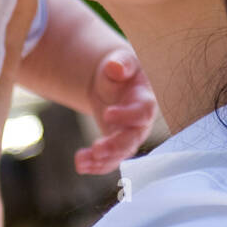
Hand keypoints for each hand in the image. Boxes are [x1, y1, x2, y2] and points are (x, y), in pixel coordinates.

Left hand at [76, 49, 156, 174]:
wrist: (115, 83)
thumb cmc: (122, 70)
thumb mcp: (122, 61)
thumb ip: (121, 63)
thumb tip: (115, 67)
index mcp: (145, 100)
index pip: (143, 111)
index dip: (128, 116)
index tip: (107, 114)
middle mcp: (140, 122)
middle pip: (133, 139)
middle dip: (115, 146)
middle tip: (97, 149)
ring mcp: (129, 136)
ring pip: (120, 154)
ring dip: (102, 160)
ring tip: (81, 161)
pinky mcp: (117, 145)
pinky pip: (110, 160)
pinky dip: (96, 165)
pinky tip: (81, 164)